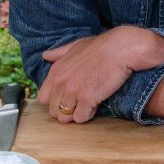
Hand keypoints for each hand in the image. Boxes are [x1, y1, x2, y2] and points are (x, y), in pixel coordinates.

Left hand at [39, 26, 163, 122]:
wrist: (120, 49)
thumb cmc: (101, 46)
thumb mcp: (76, 45)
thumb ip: (59, 53)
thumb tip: (45, 55)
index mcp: (56, 71)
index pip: (43, 98)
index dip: (54, 101)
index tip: (66, 98)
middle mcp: (61, 83)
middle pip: (53, 111)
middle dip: (64, 110)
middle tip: (78, 104)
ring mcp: (73, 92)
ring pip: (64, 117)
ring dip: (75, 114)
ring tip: (86, 106)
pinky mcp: (87, 99)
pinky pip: (80, 118)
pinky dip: (87, 115)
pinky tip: (95, 106)